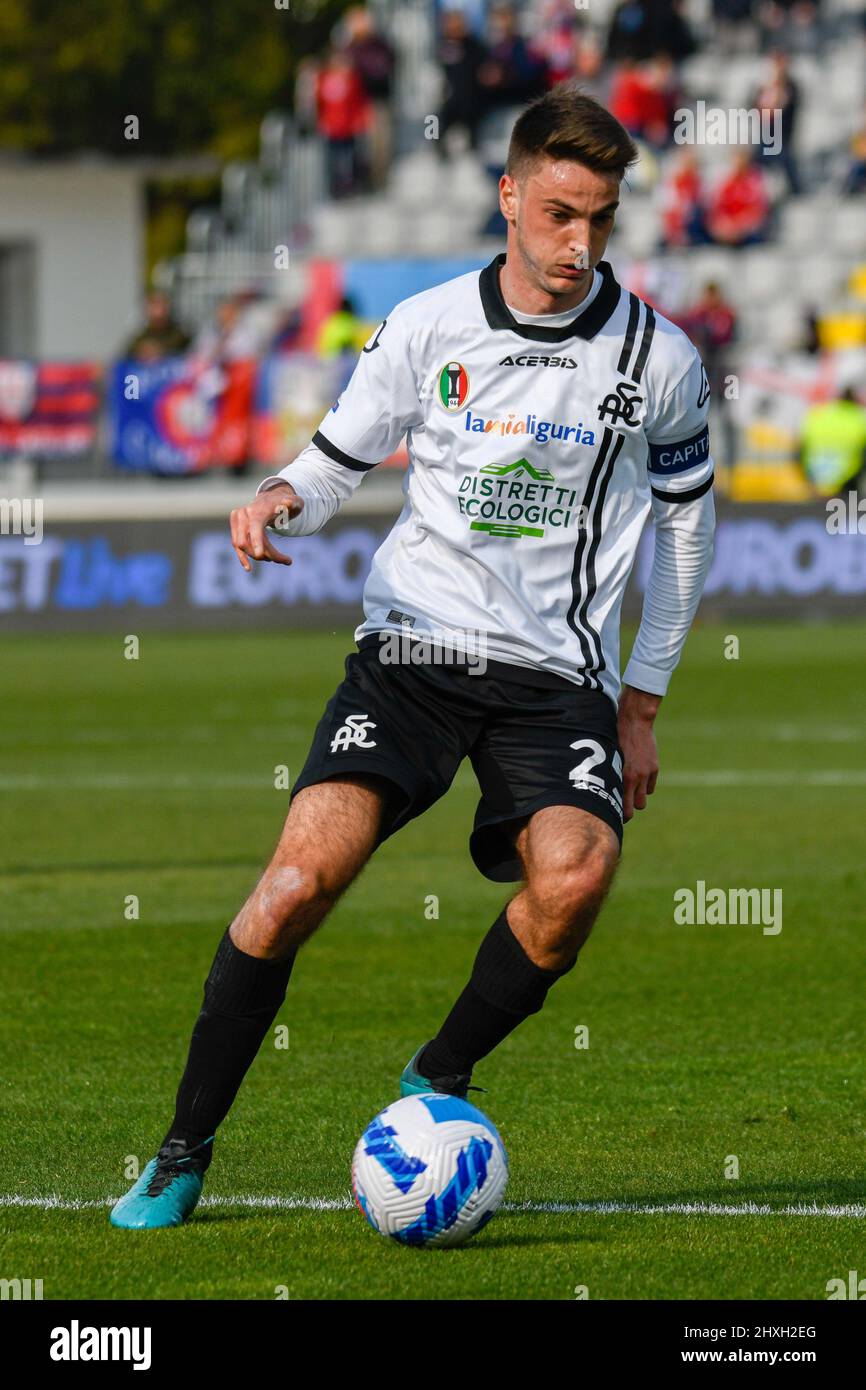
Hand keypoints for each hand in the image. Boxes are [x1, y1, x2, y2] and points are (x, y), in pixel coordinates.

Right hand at [229, 483, 303, 571]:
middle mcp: (243, 515)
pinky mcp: (235, 529)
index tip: (259, 555)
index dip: (256, 541)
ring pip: (244, 546)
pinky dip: (243, 557)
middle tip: (285, 560)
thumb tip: (288, 503)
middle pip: (248, 541)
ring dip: (260, 556)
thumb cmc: (286, 502)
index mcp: (257, 510)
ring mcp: (237, 522)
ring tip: (279, 559)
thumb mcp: (294, 502)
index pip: (254, 527)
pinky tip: (248, 568)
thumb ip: (293, 502)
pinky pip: (237, 547)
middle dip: (265, 554)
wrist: (271, 498)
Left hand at [617, 685, 660, 821]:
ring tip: (629, 794)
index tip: (616, 817)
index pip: (624, 807)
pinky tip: (637, 782)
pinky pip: (650, 787)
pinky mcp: (654, 768)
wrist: (635, 721)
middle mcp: (636, 777)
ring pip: (644, 799)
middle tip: (622, 809)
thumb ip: (609, 775)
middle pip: (637, 807)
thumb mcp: (608, 757)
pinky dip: (645, 787)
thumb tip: (603, 791)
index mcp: (622, 776)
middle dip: (630, 809)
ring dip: (638, 798)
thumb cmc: (614, 737)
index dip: (621, 815)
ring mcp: (647, 773)